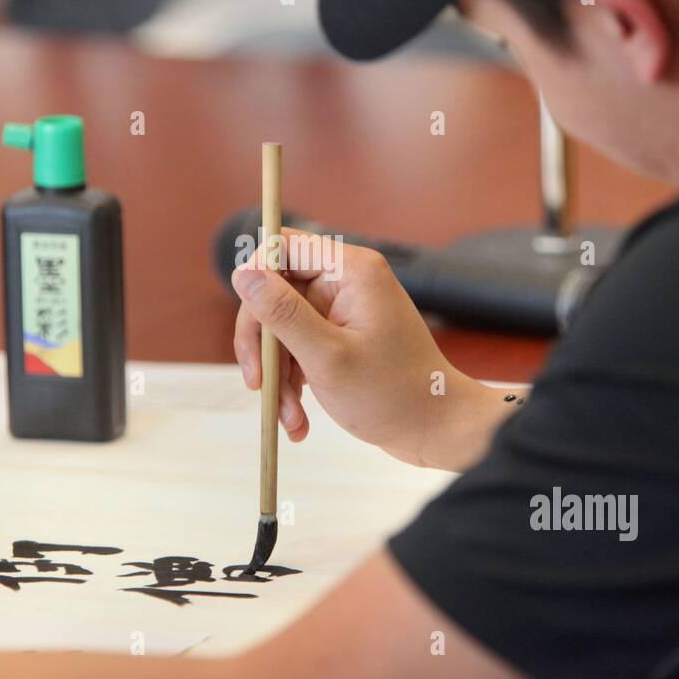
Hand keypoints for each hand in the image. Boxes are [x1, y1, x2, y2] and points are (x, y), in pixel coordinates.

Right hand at [231, 229, 516, 470]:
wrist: (436, 430)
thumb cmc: (393, 395)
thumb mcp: (326, 357)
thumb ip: (281, 313)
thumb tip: (242, 272)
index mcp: (352, 271)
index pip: (282, 247)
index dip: (255, 283)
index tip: (250, 334)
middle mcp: (348, 281)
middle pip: (276, 292)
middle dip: (265, 345)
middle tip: (257, 384)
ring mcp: (345, 309)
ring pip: (283, 326)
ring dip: (279, 374)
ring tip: (290, 417)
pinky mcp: (342, 335)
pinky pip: (300, 347)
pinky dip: (294, 382)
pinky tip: (299, 419)